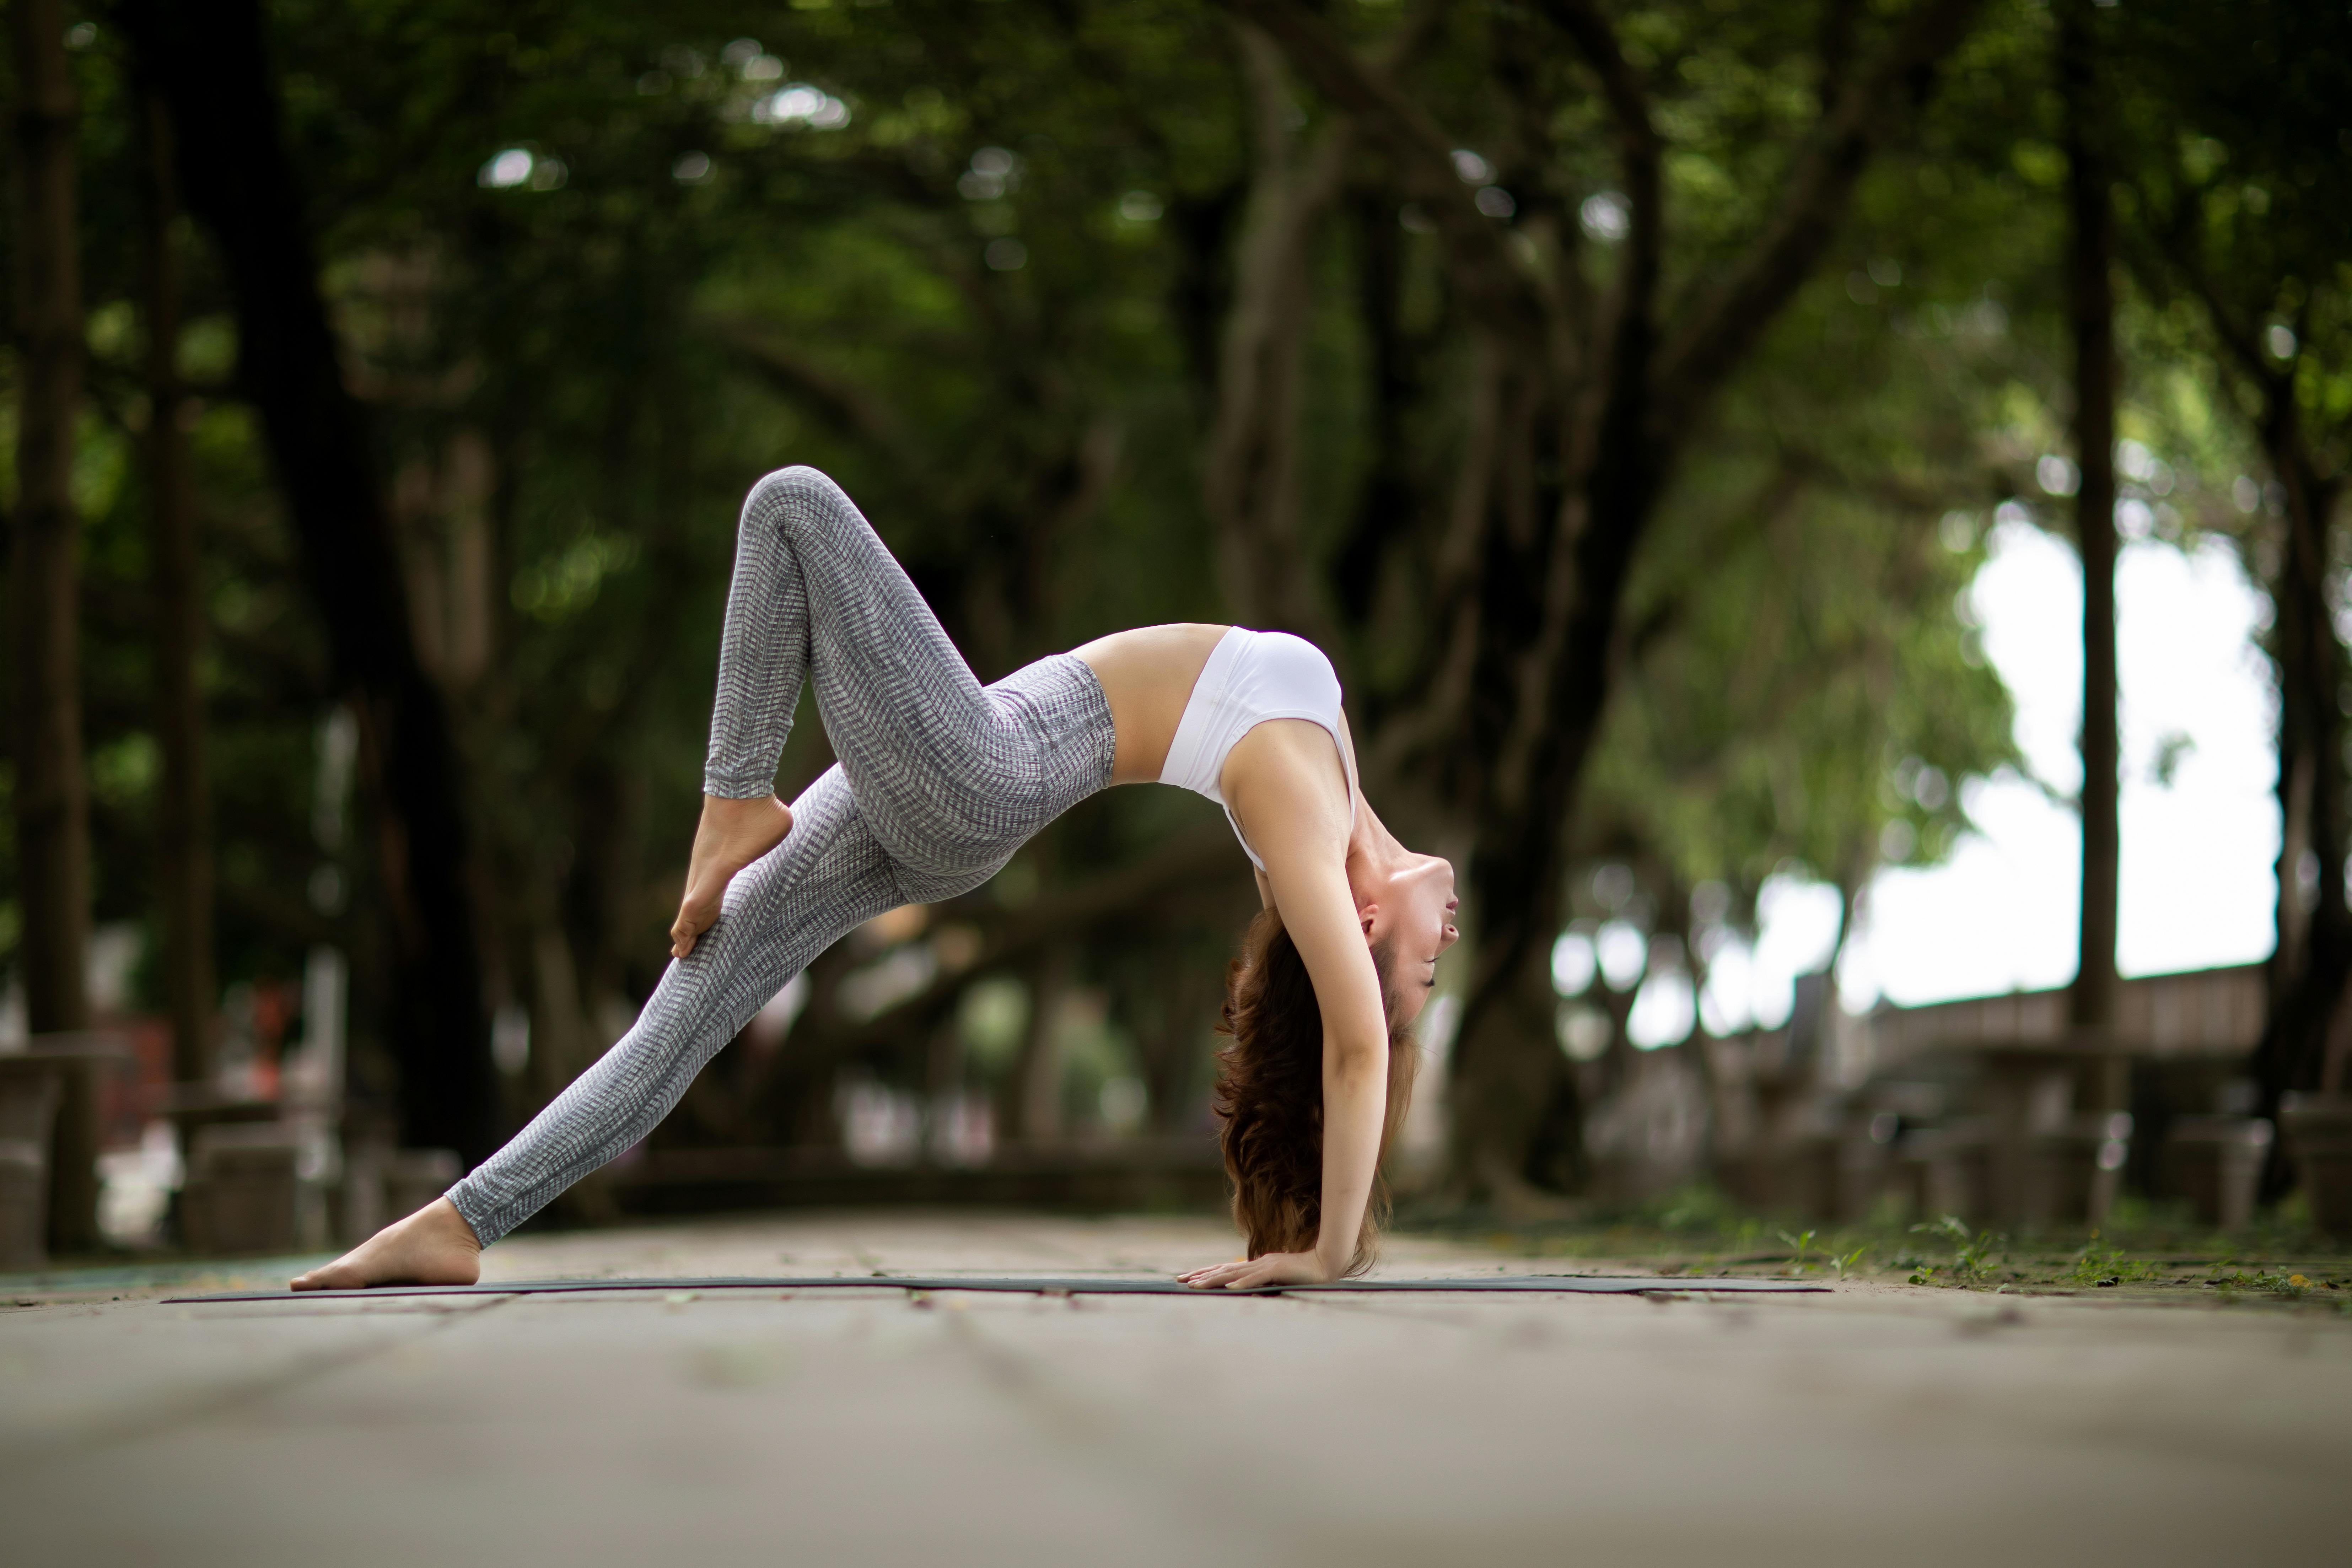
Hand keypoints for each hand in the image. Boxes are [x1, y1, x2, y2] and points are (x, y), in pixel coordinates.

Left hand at [1177, 1249, 1333, 1290]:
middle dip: (1201, 1275)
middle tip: (1180, 1281)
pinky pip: (1256, 1278)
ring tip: (1195, 1286)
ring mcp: (1266, 1265)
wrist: (1325, 1264)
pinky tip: (1229, 1288)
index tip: (1188, 1278)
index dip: (1206, 1273)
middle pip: (1223, 1269)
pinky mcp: (1276, 1270)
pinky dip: (1242, 1283)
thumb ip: (1262, 1283)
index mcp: (1256, 1265)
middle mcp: (1257, 1263)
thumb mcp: (1277, 1280)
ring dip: (1213, 1280)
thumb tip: (1245, 1289)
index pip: (1226, 1269)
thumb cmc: (1303, 1274)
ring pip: (1234, 1273)